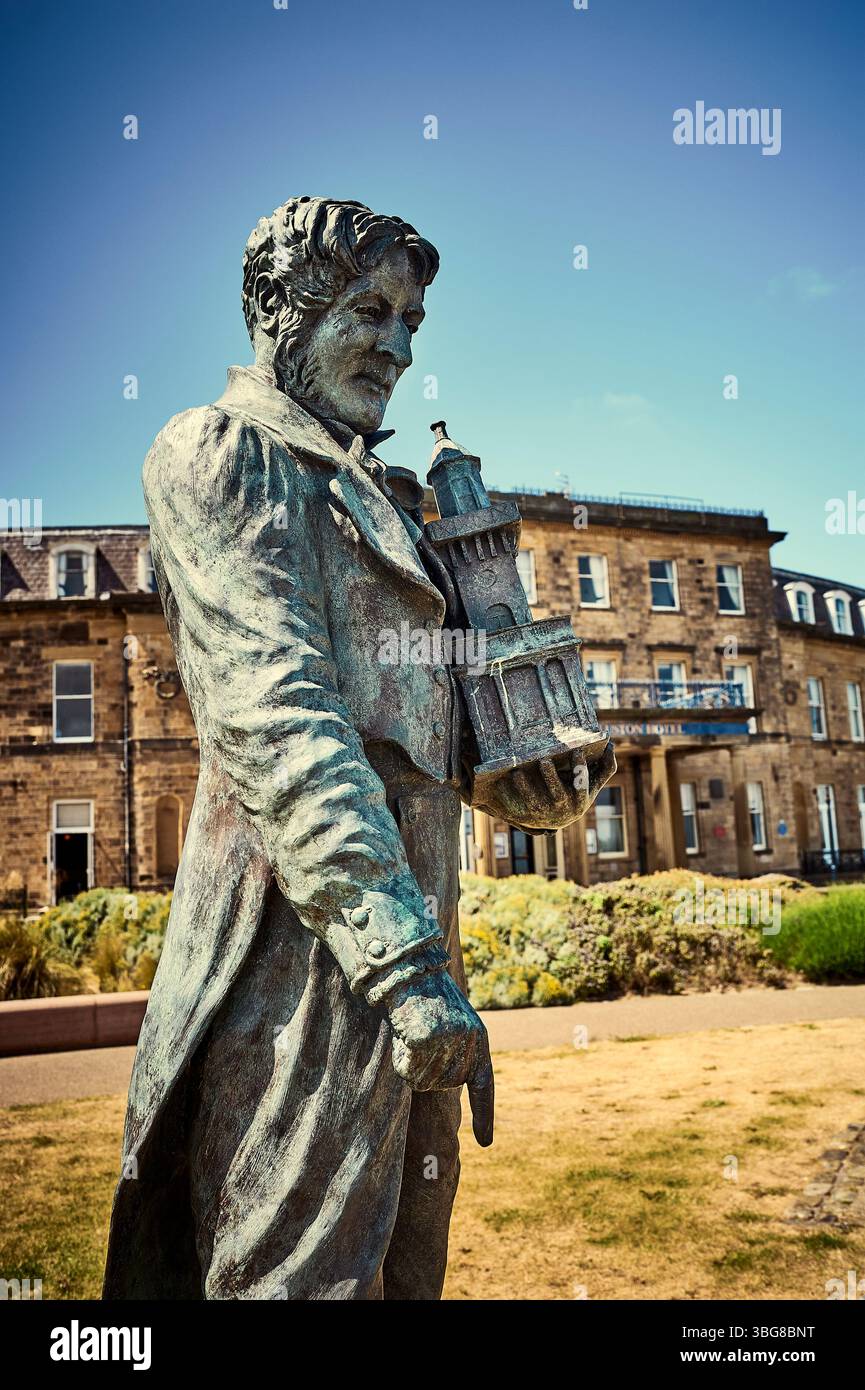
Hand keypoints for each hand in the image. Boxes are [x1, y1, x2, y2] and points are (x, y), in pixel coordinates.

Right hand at [385, 970, 493, 1146]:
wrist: (412, 968)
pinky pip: (407, 1070)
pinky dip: (400, 1057)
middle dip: (424, 1069)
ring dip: (410, 1061)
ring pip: (421, 1081)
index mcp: (479, 1040)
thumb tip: (440, 1082)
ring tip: (413, 1029)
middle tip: (420, 1035)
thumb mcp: (448, 1021)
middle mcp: (468, 1046)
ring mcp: (448, 1045)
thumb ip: (451, 1051)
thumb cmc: (425, 995)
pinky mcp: (426, 1042)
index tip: (485, 1143)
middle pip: (440, 1086)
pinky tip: (403, 1032)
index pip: (484, 1087)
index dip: (484, 1116)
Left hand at [477, 738, 615, 831]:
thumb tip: (612, 744)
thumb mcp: (592, 784)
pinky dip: (511, 794)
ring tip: (518, 772)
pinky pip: (519, 805)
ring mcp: (547, 814)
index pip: (582, 785)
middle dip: (551, 778)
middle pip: (558, 794)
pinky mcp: (531, 816)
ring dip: (526, 787)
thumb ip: (604, 766)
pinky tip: (505, 780)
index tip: (577, 751)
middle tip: (544, 761)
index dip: (580, 769)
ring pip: (536, 801)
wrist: (559, 819)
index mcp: (581, 799)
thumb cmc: (577, 794)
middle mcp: (565, 809)